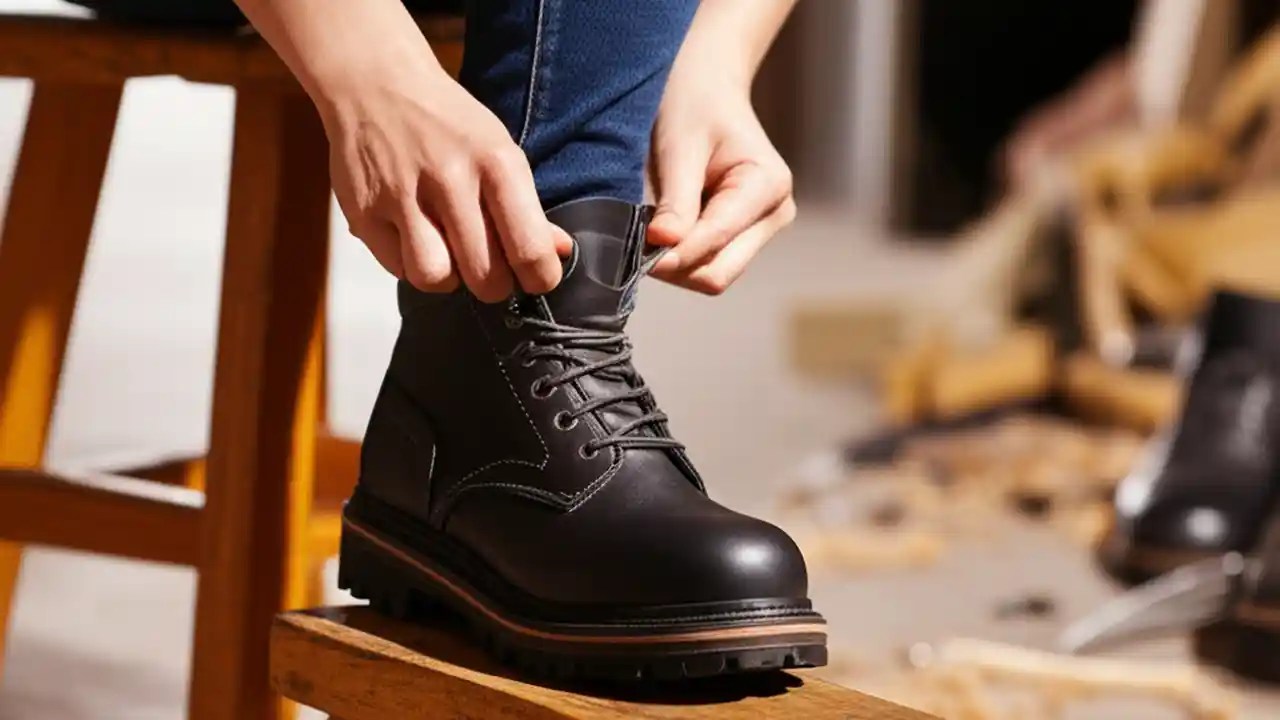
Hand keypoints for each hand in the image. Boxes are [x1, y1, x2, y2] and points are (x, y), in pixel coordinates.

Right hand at [322, 69, 571, 301]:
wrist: (373, 82)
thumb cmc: (447, 123)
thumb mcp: (497, 149)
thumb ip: (527, 206)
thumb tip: (558, 253)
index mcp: (495, 162)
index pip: (529, 248)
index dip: (539, 278)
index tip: (536, 278)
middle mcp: (450, 178)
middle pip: (484, 276)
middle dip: (493, 284)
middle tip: (489, 269)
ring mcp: (401, 196)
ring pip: (435, 278)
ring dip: (447, 278)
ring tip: (447, 254)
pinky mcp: (363, 211)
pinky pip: (397, 268)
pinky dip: (410, 264)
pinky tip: (414, 238)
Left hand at [647, 76, 794, 294]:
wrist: (705, 86)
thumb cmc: (694, 103)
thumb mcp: (680, 145)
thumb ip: (675, 200)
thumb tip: (663, 246)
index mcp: (768, 186)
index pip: (716, 240)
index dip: (674, 252)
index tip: (635, 248)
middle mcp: (774, 215)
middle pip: (718, 273)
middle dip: (674, 263)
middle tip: (636, 240)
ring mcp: (760, 230)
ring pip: (710, 275)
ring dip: (674, 260)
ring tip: (651, 222)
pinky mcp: (741, 237)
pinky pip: (705, 264)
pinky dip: (678, 255)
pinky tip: (664, 225)